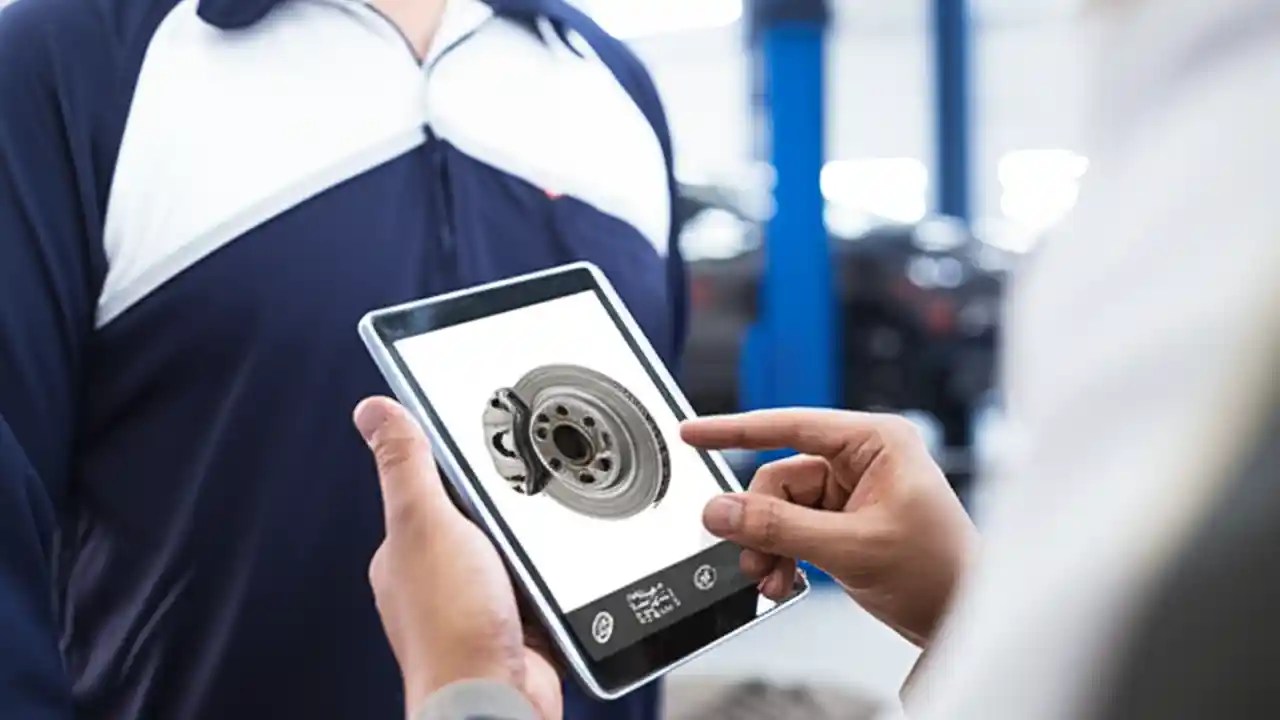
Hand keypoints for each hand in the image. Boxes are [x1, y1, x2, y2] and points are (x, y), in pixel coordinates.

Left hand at [355, 397, 562, 719]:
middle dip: (511, 513)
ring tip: (546, 549)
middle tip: (530, 505)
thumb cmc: (451, 628)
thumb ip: (407, 465)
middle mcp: (441, 579)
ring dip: (538, 551)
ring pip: (520, 554)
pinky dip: (558, 585)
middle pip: (485, 519)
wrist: (497, 701)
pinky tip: (562, 582)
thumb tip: (375, 410)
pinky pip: (547, 590)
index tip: (493, 451)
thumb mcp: (425, 524)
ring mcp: (481, 606)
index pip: (436, 488)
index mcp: (408, 551)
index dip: (465, 468)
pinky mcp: (520, 629)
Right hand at [681, 410, 977, 646]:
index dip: (735, 430)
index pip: (791, 426)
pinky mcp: (845, 522)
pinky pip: (793, 530)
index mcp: (876, 442)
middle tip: (753, 557)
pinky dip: (782, 555)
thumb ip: (779, 528)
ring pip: (781, 509)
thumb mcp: (850, 548)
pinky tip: (783, 579)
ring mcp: (852, 492)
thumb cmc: (940, 572)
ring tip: (771, 577)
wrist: (962, 618)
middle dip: (761, 522)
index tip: (694, 433)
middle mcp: (863, 460)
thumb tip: (723, 510)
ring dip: (769, 545)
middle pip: (779, 478)